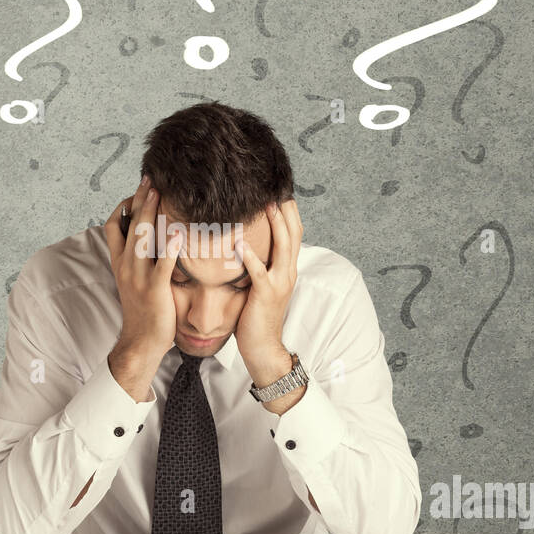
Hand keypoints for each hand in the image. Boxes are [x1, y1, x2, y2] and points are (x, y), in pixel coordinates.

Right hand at [102, 176, 182, 399]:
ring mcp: (138, 278)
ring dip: (150, 213)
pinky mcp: (154, 289)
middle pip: (129, 225)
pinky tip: (178, 233)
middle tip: (150, 179)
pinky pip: (161, 264)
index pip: (112, 226)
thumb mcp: (134, 280)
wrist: (141, 340)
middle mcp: (125, 266)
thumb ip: (139, 258)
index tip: (136, 191)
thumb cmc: (144, 309)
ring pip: (141, 239)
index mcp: (119, 263)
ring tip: (159, 193)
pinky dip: (169, 247)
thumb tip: (151, 237)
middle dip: (139, 200)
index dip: (123, 206)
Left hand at [233, 199, 302, 396]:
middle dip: (285, 208)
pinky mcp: (266, 295)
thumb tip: (247, 243)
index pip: (294, 232)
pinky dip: (251, 256)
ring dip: (275, 224)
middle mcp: (288, 272)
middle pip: (293, 232)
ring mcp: (279, 283)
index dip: (289, 210)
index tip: (278, 189)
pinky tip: (240, 242)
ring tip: (265, 204)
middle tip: (275, 186)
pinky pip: (259, 272)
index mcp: (288, 268)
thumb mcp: (263, 285)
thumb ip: (261, 264)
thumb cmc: (257, 316)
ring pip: (283, 246)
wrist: (264, 347)